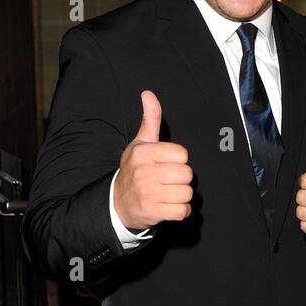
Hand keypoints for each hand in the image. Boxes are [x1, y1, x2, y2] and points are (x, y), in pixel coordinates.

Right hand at [114, 90, 192, 231]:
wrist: (118, 203)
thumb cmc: (134, 170)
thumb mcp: (140, 143)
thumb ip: (150, 120)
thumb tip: (148, 94)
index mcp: (143, 152)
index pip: (182, 154)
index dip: (178, 160)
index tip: (166, 164)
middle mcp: (144, 172)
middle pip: (187, 174)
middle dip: (181, 179)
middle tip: (168, 181)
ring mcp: (148, 193)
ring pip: (187, 193)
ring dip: (181, 196)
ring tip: (167, 193)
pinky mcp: (153, 211)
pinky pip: (182, 211)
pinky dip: (180, 211)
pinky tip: (169, 206)